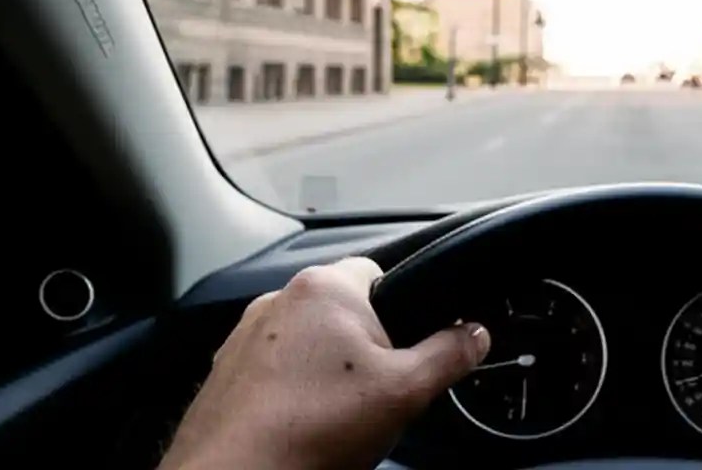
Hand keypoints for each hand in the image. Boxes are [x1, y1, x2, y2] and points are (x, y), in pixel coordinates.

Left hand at [158, 257, 489, 469]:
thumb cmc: (312, 430)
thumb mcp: (405, 392)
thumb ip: (449, 355)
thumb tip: (475, 334)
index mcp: (325, 288)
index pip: (381, 272)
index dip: (404, 311)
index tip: (409, 350)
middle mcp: (278, 299)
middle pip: (345, 312)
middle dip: (365, 348)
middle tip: (376, 392)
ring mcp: (245, 335)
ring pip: (309, 343)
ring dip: (326, 370)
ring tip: (335, 415)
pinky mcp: (226, 371)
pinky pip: (276, 369)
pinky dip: (292, 390)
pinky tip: (302, 424)